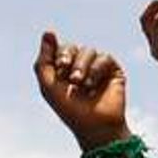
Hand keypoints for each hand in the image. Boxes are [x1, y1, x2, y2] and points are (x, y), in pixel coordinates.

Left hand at [35, 32, 130, 150]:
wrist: (94, 126)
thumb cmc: (69, 110)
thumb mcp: (48, 85)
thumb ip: (44, 59)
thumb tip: (48, 31)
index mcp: (64, 70)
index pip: (61, 49)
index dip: (60, 53)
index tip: (60, 67)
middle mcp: (81, 67)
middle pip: (74, 47)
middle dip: (70, 58)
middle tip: (71, 77)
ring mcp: (97, 68)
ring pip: (89, 50)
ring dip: (83, 67)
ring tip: (81, 84)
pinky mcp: (113, 70)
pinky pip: (104, 57)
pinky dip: (97, 70)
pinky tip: (94, 85)